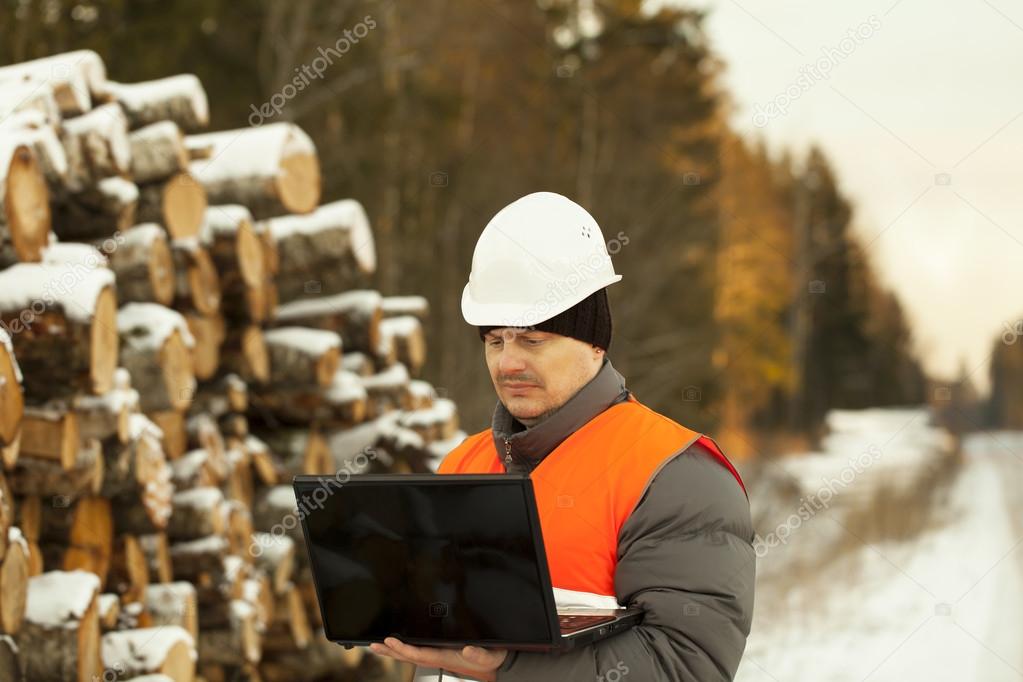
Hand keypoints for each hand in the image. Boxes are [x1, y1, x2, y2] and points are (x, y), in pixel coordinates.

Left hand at [369, 636, 508, 680]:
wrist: (497, 666)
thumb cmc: (491, 659)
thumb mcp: (489, 656)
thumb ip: (479, 654)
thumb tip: (468, 650)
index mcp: (446, 657)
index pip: (420, 653)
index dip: (403, 648)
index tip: (389, 641)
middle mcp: (439, 658)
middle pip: (409, 656)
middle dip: (391, 651)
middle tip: (373, 645)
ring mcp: (439, 657)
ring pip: (411, 655)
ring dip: (394, 652)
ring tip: (378, 646)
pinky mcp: (441, 654)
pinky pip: (418, 652)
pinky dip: (405, 649)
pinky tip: (398, 645)